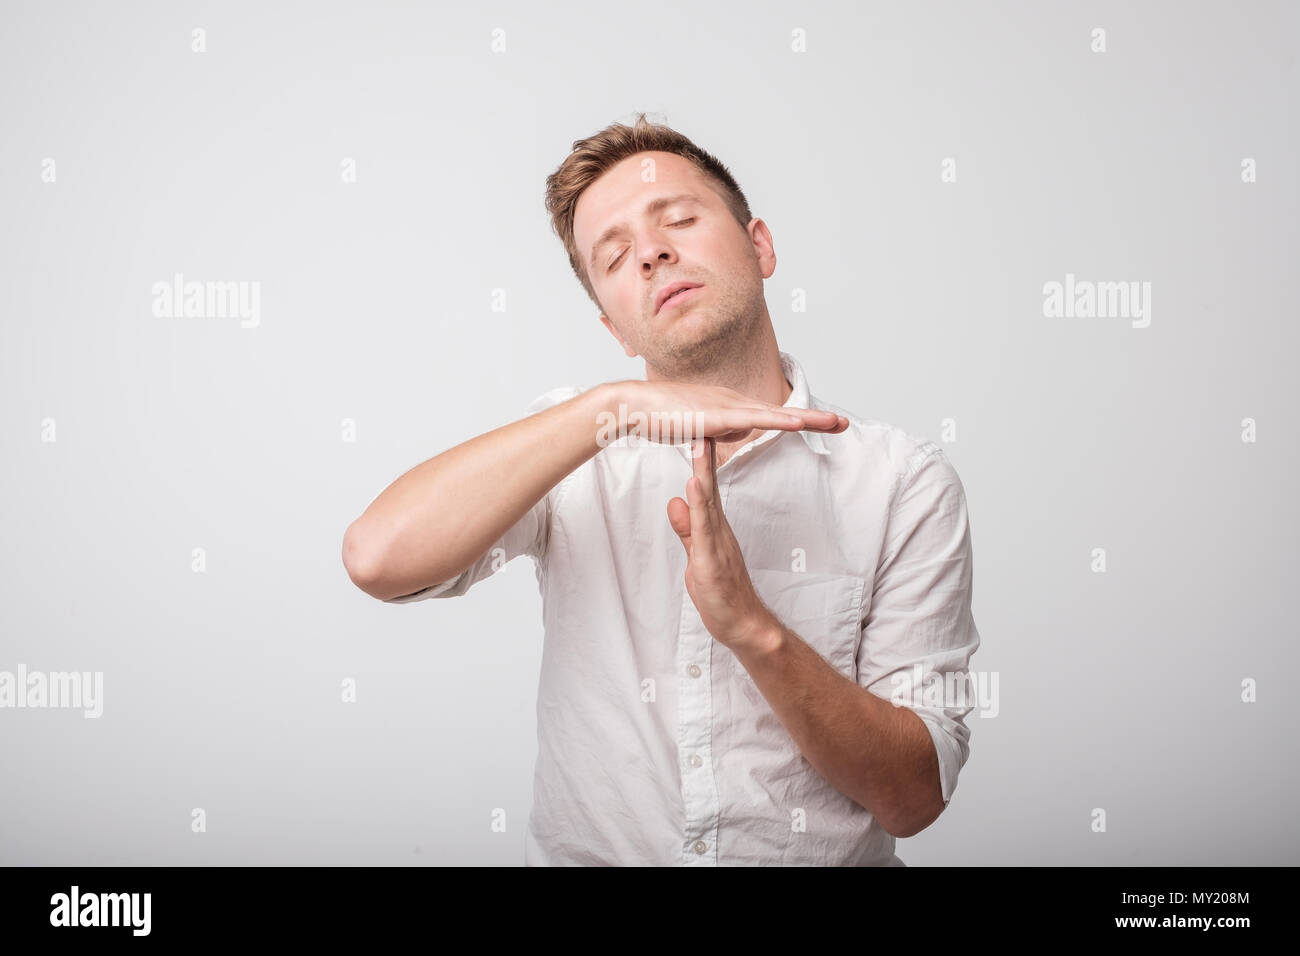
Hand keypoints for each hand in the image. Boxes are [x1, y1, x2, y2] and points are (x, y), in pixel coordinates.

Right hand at [606, 379, 847, 446]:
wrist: (632, 406)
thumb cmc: (660, 417)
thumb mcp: (700, 428)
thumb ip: (722, 430)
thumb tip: (740, 432)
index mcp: (730, 406)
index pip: (773, 416)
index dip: (801, 420)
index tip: (826, 424)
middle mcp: (733, 402)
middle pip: (782, 412)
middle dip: (814, 418)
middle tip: (844, 423)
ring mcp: (725, 406)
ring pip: (774, 414)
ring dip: (805, 418)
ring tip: (833, 422)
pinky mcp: (715, 416)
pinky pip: (753, 420)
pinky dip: (777, 422)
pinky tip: (797, 425)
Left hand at [667, 436, 777, 650]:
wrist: (743, 624)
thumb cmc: (722, 593)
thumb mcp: (697, 555)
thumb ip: (687, 528)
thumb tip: (676, 501)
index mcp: (714, 526)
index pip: (706, 486)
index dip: (699, 458)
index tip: (695, 429)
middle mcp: (718, 528)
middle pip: (709, 484)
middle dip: (703, 452)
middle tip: (700, 418)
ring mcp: (717, 543)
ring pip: (708, 501)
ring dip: (702, 470)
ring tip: (698, 440)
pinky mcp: (711, 560)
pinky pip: (704, 529)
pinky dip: (698, 507)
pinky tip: (693, 486)